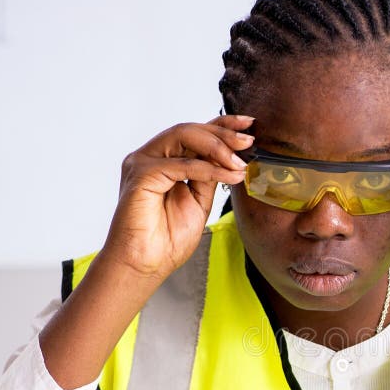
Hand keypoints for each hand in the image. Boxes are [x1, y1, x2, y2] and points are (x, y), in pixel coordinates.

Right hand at [103, 115, 253, 280]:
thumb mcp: (199, 202)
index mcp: (164, 161)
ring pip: (183, 136)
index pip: (194, 133)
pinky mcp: (141, 175)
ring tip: (240, 161)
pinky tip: (228, 174)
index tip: (248, 124)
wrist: (145, 264)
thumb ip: (209, 178)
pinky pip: (180, 163)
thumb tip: (233, 160)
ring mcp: (143, 163)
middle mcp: (151, 157)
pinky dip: (208, 168)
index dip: (221, 125)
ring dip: (217, 146)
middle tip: (248, 142)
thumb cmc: (166, 240)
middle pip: (189, 130)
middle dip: (223, 134)